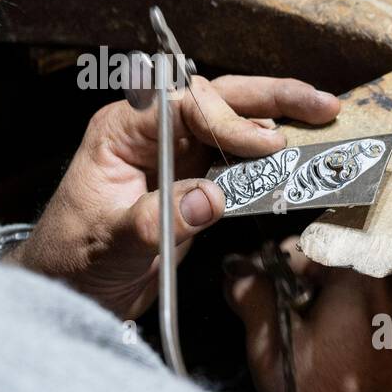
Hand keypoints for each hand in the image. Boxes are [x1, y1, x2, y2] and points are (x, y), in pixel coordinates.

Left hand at [10, 77, 338, 319]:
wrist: (69, 293)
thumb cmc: (70, 260)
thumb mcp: (109, 242)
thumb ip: (156, 220)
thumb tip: (209, 199)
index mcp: (121, 131)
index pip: (183, 106)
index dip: (229, 120)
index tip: (267, 144)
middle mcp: (151, 134)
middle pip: (215, 99)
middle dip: (269, 97)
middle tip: (320, 103)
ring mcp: (175, 158)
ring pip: (232, 124)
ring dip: (277, 120)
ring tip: (323, 119)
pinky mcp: (193, 185)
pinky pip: (237, 162)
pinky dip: (270, 159)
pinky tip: (300, 159)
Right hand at [226, 237, 391, 391]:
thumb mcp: (271, 348)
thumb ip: (252, 298)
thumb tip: (239, 276)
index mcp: (359, 273)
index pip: (302, 243)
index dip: (268, 264)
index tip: (252, 284)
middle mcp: (391, 284)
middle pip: (329, 263)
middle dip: (296, 284)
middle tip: (274, 314)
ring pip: (350, 289)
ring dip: (321, 304)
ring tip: (301, 341)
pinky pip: (370, 313)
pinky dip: (346, 323)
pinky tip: (329, 358)